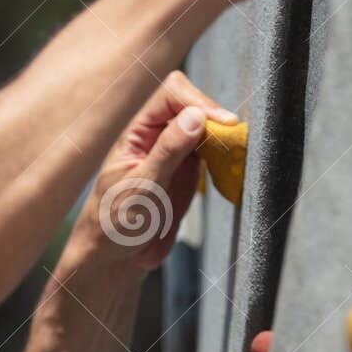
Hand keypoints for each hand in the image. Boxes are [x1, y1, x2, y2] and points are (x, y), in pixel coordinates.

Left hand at [76, 71, 234, 272]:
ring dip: (225, 137)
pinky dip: (227, 156)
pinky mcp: (188, 171)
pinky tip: (233, 166)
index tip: (223, 123)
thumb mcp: (141, 188)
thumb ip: (168, 151)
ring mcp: (174, 153)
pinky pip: (213, 153)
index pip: (171, 95)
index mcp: (137, 133)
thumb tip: (196, 115)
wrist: (112, 256)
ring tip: (238, 152)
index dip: (198, 101)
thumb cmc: (114, 223)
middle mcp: (157, 136)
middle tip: (236, 140)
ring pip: (208, 128)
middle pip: (194, 105)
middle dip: (217, 118)